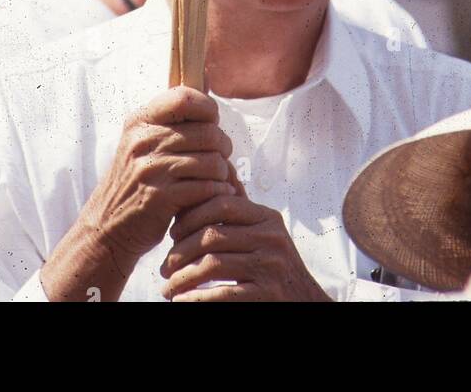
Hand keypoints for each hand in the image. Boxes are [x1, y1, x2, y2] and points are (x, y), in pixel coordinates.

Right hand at [40, 87, 234, 301]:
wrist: (107, 226)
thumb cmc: (135, 180)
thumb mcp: (141, 142)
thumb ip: (169, 120)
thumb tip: (207, 88)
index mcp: (140, 121)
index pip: (185, 97)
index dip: (207, 108)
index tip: (211, 123)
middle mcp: (143, 141)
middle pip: (207, 132)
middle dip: (223, 145)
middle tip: (221, 156)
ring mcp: (151, 169)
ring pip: (211, 161)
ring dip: (221, 172)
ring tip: (217, 177)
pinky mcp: (161, 197)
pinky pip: (206, 187)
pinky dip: (217, 191)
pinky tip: (215, 194)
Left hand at [160, 179, 332, 301]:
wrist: (306, 303)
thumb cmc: (276, 266)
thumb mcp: (265, 232)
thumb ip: (242, 208)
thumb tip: (221, 167)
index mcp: (268, 217)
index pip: (221, 203)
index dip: (190, 216)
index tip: (172, 234)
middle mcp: (271, 238)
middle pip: (212, 236)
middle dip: (180, 252)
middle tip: (164, 267)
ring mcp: (271, 267)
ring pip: (212, 265)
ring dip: (182, 278)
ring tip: (167, 288)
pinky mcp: (267, 295)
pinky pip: (222, 295)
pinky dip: (196, 299)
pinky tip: (182, 302)